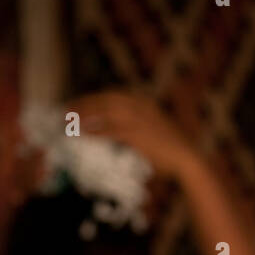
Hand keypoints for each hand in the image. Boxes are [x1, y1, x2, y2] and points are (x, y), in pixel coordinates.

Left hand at [72, 90, 199, 179]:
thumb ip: (135, 128)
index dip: (95, 97)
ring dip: (85, 114)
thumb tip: (116, 132)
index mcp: (144, 103)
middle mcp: (141, 107)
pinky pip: (110, 131)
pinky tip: (83, 134)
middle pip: (106, 100)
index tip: (79, 102)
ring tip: (68, 120)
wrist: (187, 158)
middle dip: (85, 103)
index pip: (114, 95)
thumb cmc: (170, 150)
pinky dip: (95, 131)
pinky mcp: (137, 135)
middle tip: (66, 109)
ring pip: (105, 112)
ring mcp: (139, 120)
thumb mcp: (153, 131)